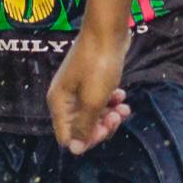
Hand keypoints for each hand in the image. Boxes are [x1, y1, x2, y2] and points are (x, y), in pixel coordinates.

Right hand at [47, 24, 131, 154]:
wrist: (108, 31)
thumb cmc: (98, 65)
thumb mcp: (93, 100)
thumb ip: (84, 126)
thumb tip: (75, 150)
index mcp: (58, 103)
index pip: (67, 136)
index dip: (86, 140)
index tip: (103, 130)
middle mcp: (65, 98)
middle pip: (81, 127)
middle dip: (101, 126)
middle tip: (116, 117)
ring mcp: (78, 89)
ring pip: (93, 115)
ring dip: (110, 115)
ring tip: (123, 107)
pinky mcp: (91, 81)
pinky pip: (100, 101)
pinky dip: (111, 102)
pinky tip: (121, 95)